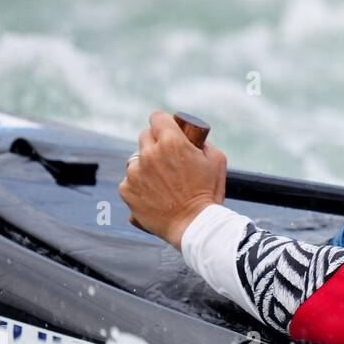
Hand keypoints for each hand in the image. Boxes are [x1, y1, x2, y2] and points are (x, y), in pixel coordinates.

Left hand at [119, 111, 227, 249]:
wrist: (193, 225)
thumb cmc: (208, 194)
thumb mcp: (217, 161)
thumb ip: (203, 144)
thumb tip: (195, 141)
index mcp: (171, 142)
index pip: (157, 117)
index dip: (163, 123)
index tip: (166, 130)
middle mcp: (149, 153)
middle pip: (145, 136)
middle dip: (155, 143)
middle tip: (167, 157)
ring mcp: (135, 172)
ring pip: (136, 159)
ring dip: (146, 165)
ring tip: (162, 182)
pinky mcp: (126, 189)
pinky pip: (130, 180)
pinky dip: (139, 185)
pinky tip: (154, 195)